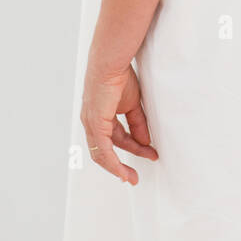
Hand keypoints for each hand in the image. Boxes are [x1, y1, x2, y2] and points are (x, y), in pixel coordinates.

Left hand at [80, 56, 157, 184]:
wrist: (110, 63)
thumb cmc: (119, 77)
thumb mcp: (132, 104)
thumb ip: (137, 123)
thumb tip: (145, 141)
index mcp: (100, 117)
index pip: (117, 138)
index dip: (133, 148)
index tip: (149, 154)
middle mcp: (92, 123)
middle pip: (107, 150)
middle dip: (121, 164)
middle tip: (134, 177)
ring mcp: (91, 125)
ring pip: (102, 154)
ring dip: (117, 168)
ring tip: (131, 177)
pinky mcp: (95, 125)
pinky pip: (103, 150)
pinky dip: (112, 162)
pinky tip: (122, 171)